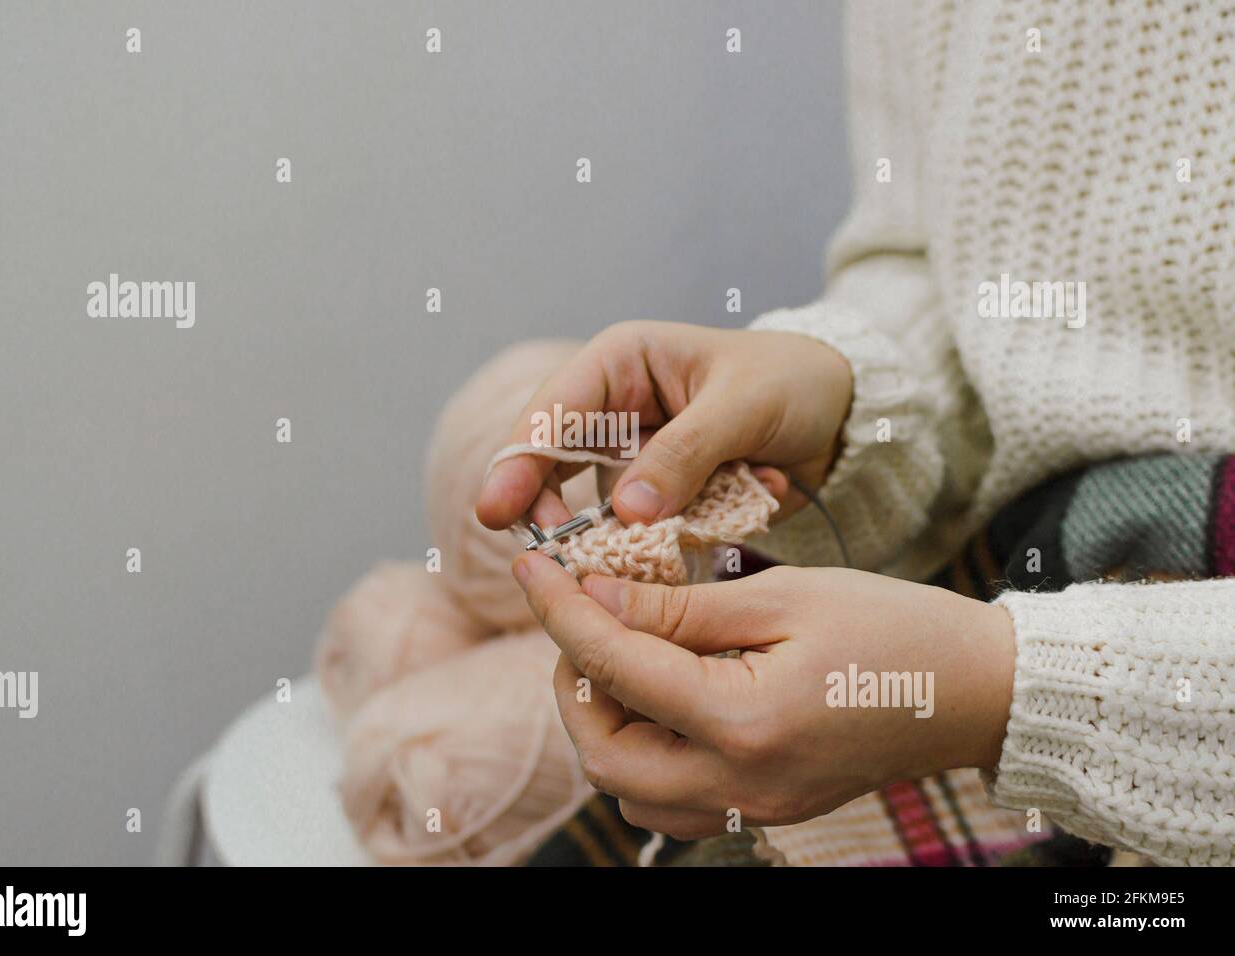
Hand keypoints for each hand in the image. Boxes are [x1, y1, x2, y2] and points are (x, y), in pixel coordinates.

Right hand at [477, 320, 852, 531]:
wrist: (843, 413)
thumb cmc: (792, 383)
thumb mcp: (743, 406)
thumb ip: (686, 453)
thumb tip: (624, 510)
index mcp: (622, 362)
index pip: (553, 412)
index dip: (518, 462)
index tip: (498, 513)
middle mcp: (615, 408)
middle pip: (553, 465)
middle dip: (551, 512)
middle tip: (554, 559)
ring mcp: (634, 455)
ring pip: (592, 506)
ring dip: (609, 537)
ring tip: (629, 560)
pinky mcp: (659, 494)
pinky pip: (637, 529)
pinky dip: (656, 543)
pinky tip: (695, 539)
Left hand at [512, 553, 1016, 838]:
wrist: (975, 691)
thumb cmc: (892, 627)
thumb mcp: (783, 596)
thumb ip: (680, 609)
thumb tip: (596, 600)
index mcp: (746, 721)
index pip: (615, 668)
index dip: (561, 612)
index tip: (532, 568)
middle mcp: (741, 783)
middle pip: (603, 755)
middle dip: (572, 683)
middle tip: (586, 619)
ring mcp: (753, 807)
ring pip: (628, 787)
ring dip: (603, 721)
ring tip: (623, 654)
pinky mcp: (763, 808)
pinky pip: (670, 800)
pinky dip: (642, 750)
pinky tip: (660, 696)